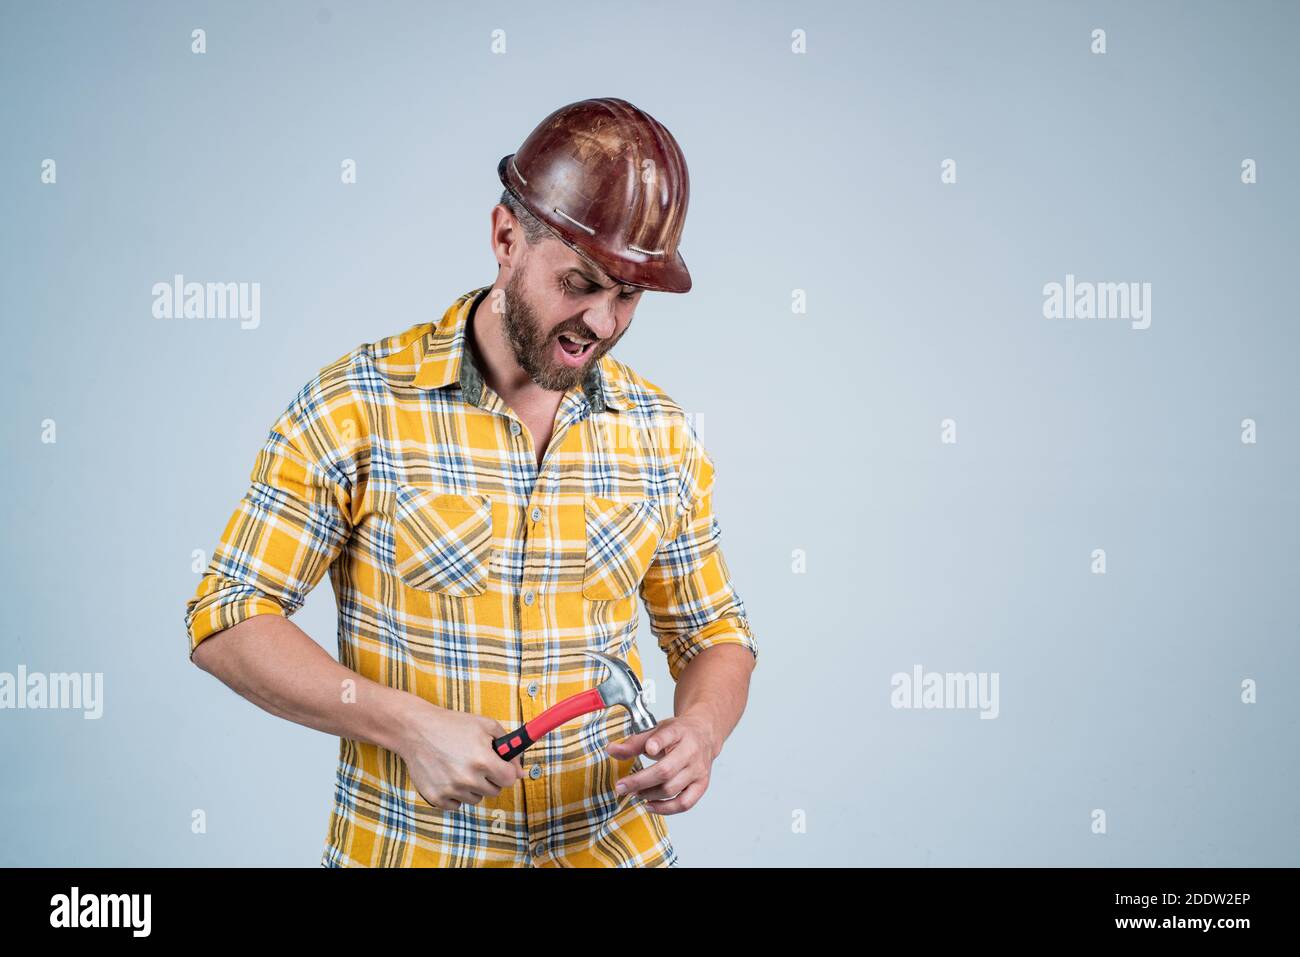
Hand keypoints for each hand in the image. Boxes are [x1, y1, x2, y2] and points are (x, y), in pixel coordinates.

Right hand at [395, 696, 525, 810]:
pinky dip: (455, 794)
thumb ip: (509, 748)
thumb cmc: (453, 725)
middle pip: (493, 791)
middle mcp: (468, 779)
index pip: (509, 780)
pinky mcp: (436, 798)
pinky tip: (448, 776)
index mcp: (483, 760)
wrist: (416, 730)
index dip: (505, 771)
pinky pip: (456, 805)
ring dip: (472, 787)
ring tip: (459, 767)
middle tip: (476, 762)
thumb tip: (520, 773)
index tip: (498, 765)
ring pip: (475, 799)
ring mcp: (450, 790)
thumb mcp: (486, 725)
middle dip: (489, 778)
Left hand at [606, 713, 718, 814]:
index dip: (659, 742)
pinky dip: (665, 809)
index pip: (669, 735)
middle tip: (621, 787)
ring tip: (634, 793)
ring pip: (672, 789)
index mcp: (679, 732)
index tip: (648, 748)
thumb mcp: (656, 730)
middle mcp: (691, 751)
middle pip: (666, 771)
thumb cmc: (678, 734)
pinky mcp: (701, 785)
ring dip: (649, 794)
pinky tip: (649, 805)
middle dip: (640, 781)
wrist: (704, 736)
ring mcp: (698, 770)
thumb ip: (634, 742)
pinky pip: (684, 804)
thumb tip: (611, 750)